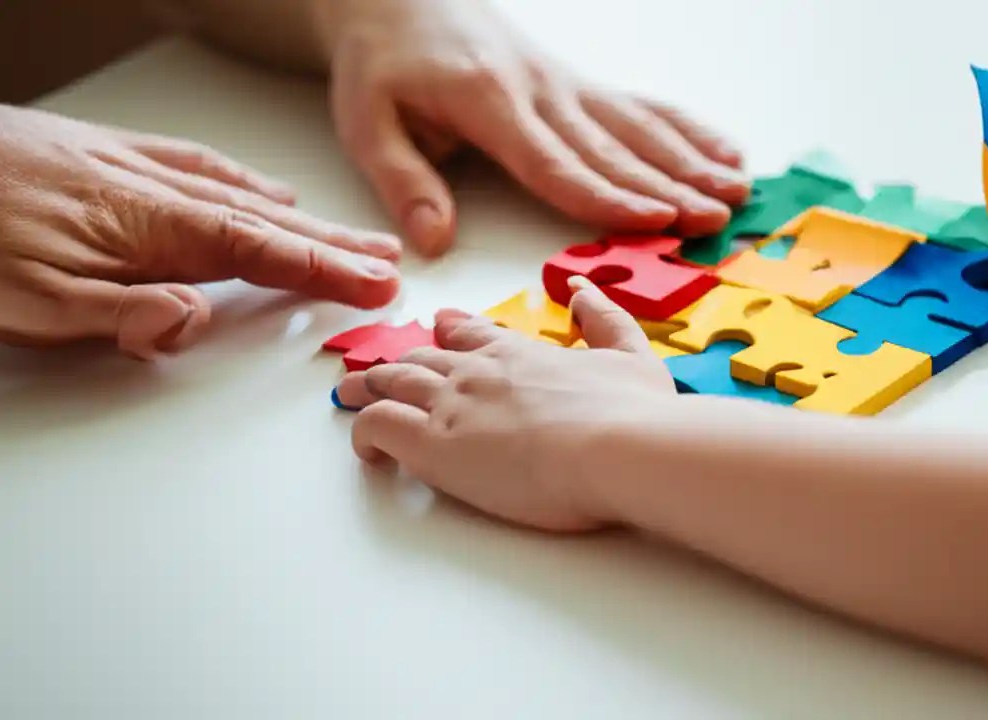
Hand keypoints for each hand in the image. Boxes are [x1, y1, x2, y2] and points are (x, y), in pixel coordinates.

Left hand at [0, 105, 401, 357]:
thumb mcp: (27, 303)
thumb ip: (116, 315)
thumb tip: (191, 319)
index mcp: (147, 227)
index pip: (258, 251)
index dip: (322, 271)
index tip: (375, 284)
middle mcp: (151, 189)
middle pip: (263, 221)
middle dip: (330, 245)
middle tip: (386, 262)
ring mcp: (131, 167)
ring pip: (237, 194)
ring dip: (298, 217)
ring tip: (345, 235)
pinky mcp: (103, 155)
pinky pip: (196, 166)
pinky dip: (241, 183)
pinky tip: (255, 187)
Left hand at [316, 0, 748, 256]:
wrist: (402, 1)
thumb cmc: (383, 68)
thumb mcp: (366, 124)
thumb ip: (404, 183)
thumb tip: (436, 241)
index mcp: (489, 103)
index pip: (556, 162)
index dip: (607, 196)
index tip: (654, 219)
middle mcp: (541, 92)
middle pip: (612, 149)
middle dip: (669, 184)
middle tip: (715, 215)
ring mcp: (567, 85)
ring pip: (638, 125)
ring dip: (691, 159)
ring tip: (736, 188)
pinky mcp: (579, 84)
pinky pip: (640, 105)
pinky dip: (686, 128)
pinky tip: (724, 148)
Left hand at [337, 277, 675, 531]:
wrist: (622, 447)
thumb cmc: (634, 410)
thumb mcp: (631, 353)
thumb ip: (605, 318)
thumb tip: (585, 289)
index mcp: (519, 350)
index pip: (468, 333)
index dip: (448, 331)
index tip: (438, 329)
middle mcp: (476, 369)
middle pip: (419, 357)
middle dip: (397, 364)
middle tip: (379, 373)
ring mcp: (450, 403)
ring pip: (387, 383)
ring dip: (367, 389)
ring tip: (353, 398)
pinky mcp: (432, 445)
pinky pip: (375, 426)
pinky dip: (363, 433)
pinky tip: (369, 451)